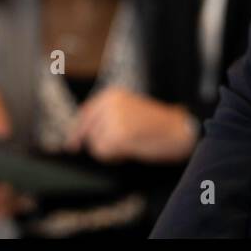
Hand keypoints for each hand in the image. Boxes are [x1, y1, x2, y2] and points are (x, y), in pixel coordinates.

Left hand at [65, 86, 197, 162]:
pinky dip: (114, 155)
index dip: (77, 131)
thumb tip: (78, 137)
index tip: (72, 146)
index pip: (85, 114)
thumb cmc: (155, 124)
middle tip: (124, 142)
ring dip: (109, 149)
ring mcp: (114, 118)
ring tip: (130, 143)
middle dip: (100, 142)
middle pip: (88, 131)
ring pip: (95, 143)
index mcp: (112, 94)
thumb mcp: (128, 112)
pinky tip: (129, 149)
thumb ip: (105, 119)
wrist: (178, 130)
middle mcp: (110, 103)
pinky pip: (103, 152)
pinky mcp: (118, 135)